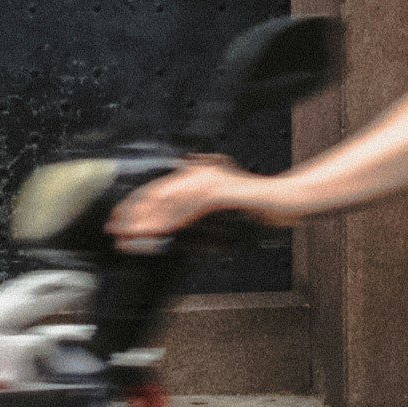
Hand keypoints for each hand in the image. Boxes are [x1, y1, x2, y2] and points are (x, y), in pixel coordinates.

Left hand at [110, 157, 266, 246]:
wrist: (291, 201)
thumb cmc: (259, 208)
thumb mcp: (220, 211)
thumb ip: (195, 213)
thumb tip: (166, 229)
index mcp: (198, 173)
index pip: (159, 188)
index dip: (135, 205)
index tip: (118, 220)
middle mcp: (202, 171)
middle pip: (158, 191)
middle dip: (133, 213)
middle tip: (115, 230)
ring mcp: (214, 179)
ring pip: (170, 200)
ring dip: (148, 220)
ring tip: (131, 235)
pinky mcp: (226, 191)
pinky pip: (193, 206)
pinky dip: (175, 219)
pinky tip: (162, 230)